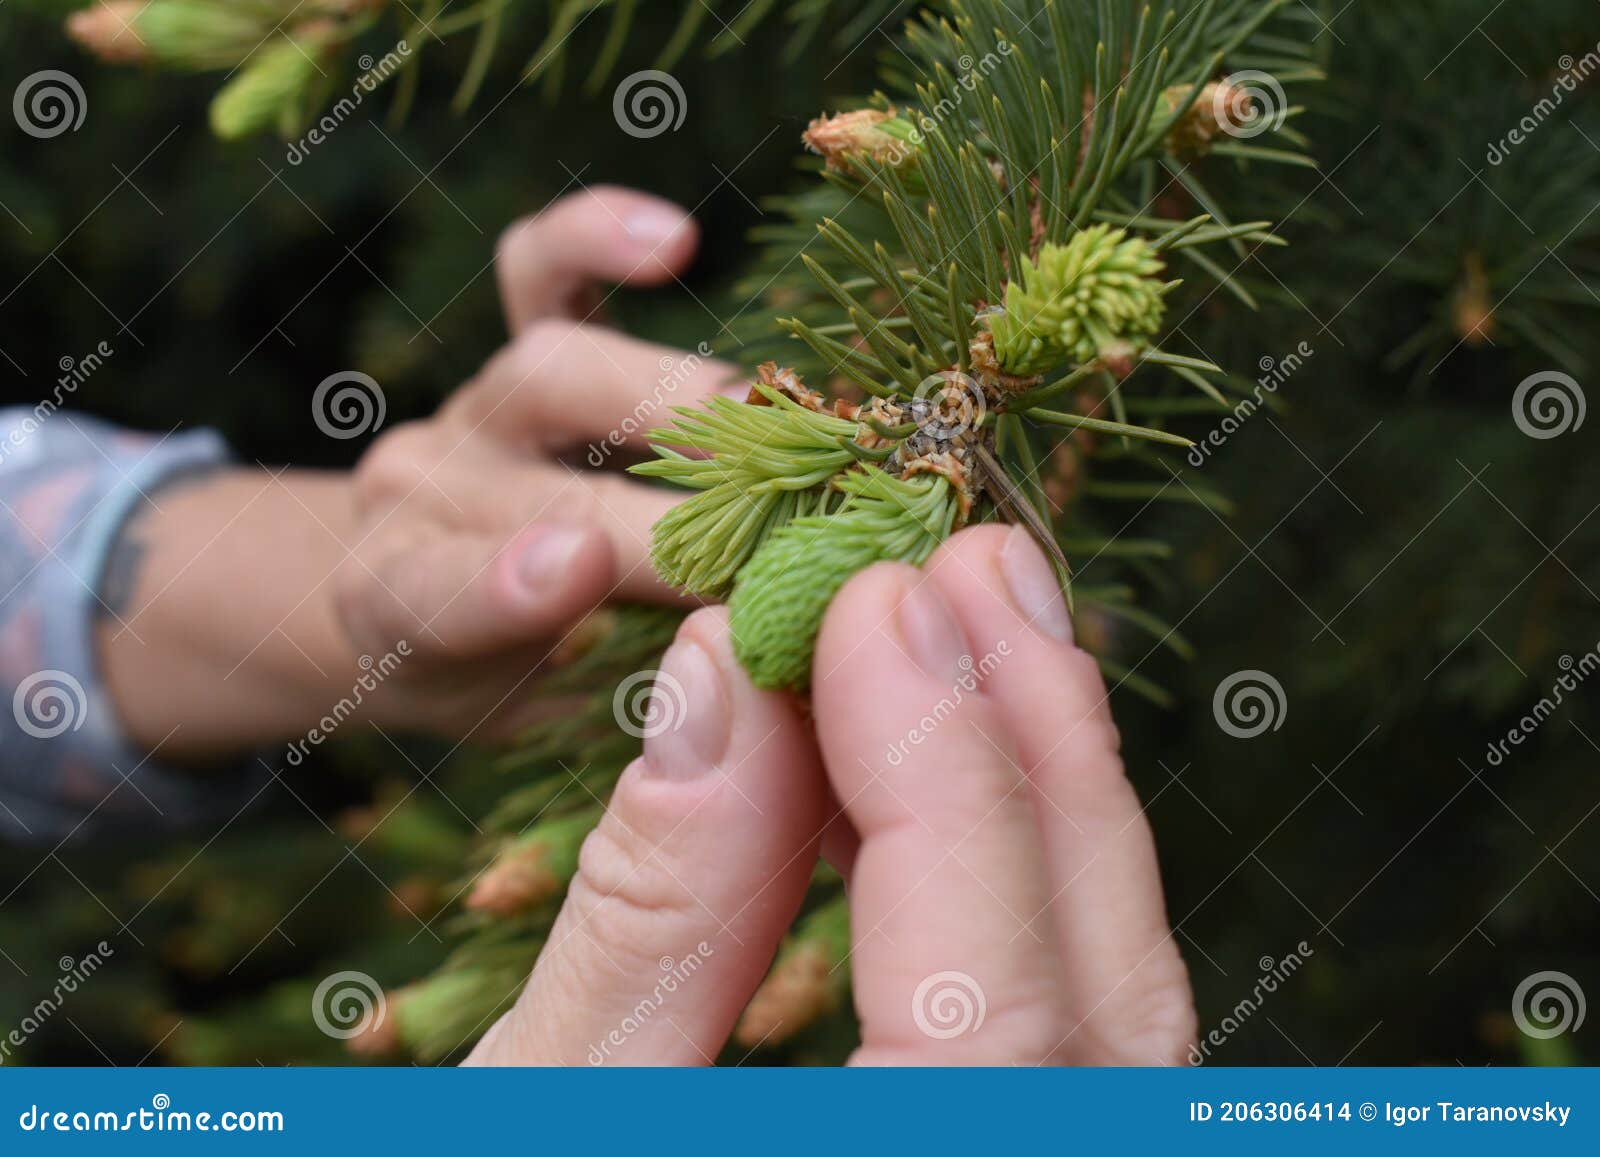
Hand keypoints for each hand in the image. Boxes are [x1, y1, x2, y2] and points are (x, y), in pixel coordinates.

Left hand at [101, 187, 734, 754]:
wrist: (415, 606)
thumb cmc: (498, 680)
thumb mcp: (539, 725)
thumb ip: (621, 690)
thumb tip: (748, 649)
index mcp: (396, 603)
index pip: (434, 594)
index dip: (504, 582)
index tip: (580, 566)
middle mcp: (419, 489)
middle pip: (540, 489)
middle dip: (672, 523)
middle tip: (781, 554)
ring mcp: (471, 409)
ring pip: (551, 372)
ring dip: (677, 406)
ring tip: (773, 438)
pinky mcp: (516, 342)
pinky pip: (539, 272)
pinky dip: (596, 240)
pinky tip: (674, 244)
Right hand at [466, 526, 1196, 1065]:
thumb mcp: (545, 1120)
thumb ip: (655, 920)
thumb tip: (724, 679)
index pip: (987, 1032)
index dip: (943, 787)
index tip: (873, 601)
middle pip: (1102, 1010)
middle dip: (1036, 755)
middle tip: (968, 569)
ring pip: (1113, 1015)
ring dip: (1047, 797)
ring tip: (976, 620)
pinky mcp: (1021, 1136)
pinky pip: (1066, 1031)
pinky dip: (1017, 882)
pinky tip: (945, 771)